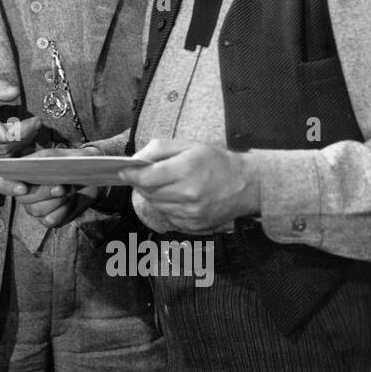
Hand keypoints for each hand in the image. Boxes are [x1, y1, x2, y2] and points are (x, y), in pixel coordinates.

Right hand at [0, 73, 40, 157]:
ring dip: (20, 144)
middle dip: (24, 136)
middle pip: (1, 142)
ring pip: (0, 152)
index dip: (19, 130)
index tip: (34, 121)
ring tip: (32, 131)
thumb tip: (16, 92)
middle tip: (37, 124)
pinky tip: (21, 140)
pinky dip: (12, 150)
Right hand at [0, 148, 101, 227]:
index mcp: (19, 175)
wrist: (87, 175)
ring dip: (56, 200)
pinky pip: (51, 220)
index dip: (9, 188)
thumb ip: (44, 161)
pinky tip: (70, 200)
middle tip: (61, 186)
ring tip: (69, 189)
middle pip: (23, 200)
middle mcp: (24, 194)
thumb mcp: (55, 155)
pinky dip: (63, 210)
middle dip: (44, 192)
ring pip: (38, 210)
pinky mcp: (49, 219)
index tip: (23, 188)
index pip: (1, 185)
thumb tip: (40, 174)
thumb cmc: (67, 162)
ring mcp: (35, 208)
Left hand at [119, 138, 259, 232]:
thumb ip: (158, 149)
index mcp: (187, 170)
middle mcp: (189, 194)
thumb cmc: (216, 161)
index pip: (146, 177)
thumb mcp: (188, 145)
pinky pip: (168, 216)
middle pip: (148, 192)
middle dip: (141, 183)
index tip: (123, 171)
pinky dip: (167, 206)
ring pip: (156, 205)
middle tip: (145, 174)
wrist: (247, 185)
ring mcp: (191, 213)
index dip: (131, 174)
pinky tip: (178, 196)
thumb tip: (134, 160)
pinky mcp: (193, 226)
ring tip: (167, 184)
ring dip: (154, 194)